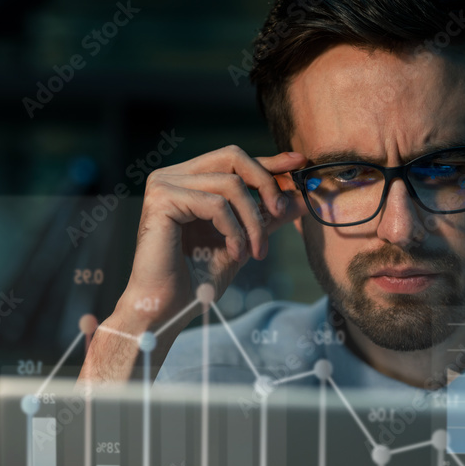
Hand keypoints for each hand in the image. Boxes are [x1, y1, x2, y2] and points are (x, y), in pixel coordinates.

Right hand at [78, 145, 307, 383]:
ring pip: (231, 185)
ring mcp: (164, 185)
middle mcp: (173, 176)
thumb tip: (302, 198)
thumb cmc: (197, 279)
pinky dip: (234, 231)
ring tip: (256, 251)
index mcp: (188, 181)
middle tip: (281, 213)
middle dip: (265, 183)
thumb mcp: (242, 241)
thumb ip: (267, 217)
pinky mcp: (162, 199)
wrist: (167, 308)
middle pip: (233, 157)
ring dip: (253, 221)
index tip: (300, 163)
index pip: (233, 161)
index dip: (268, 160)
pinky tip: (236, 253)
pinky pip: (216, 205)